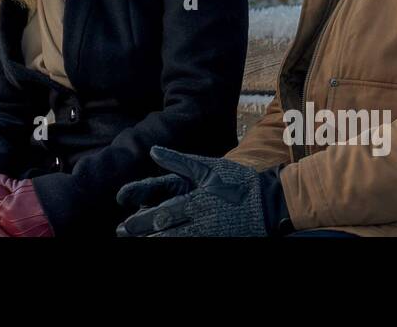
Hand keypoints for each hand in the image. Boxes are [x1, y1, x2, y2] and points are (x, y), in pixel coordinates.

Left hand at [0, 173, 54, 236]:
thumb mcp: (20, 185)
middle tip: (21, 208)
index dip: (4, 203)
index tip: (13, 201)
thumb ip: (5, 182)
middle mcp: (8, 223)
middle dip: (8, 213)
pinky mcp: (26, 237)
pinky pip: (18, 233)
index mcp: (4, 209)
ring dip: (14, 222)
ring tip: (26, 215)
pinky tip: (30, 222)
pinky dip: (22, 228)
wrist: (58, 203)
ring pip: (10, 227)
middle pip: (2, 218)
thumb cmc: (39, 193)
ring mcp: (17, 232)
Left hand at [115, 145, 280, 236]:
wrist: (272, 202)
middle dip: (145, 235)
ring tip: (142, 243)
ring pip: (180, 241)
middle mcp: (203, 220)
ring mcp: (212, 234)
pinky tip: (168, 243)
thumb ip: (179, 161)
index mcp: (199, 200)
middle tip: (124, 235)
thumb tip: (153, 151)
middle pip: (169, 231)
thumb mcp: (209, 167)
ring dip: (160, 241)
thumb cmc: (238, 181)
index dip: (144, 221)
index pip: (165, 213)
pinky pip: (195, 243)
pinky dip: (179, 245)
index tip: (126, 225)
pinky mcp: (220, 240)